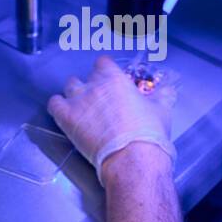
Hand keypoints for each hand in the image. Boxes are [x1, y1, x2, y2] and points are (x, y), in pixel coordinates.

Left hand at [47, 56, 176, 184]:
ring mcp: (78, 101)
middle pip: (86, 75)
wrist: (132, 158)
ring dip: (74, 93)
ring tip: (81, 105)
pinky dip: (58, 106)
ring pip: (69, 86)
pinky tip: (64, 113)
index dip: (106, 70)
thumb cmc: (148, 134)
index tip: (110, 78)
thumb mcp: (161, 110)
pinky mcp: (67, 119)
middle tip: (99, 98)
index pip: (103, 63)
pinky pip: (54, 104)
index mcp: (116, 79)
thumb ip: (162, 96)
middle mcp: (95, 86)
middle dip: (92, 84)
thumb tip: (168, 91)